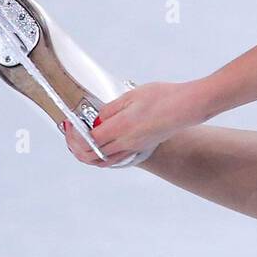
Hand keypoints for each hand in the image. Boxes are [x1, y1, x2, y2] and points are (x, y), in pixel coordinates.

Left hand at [61, 80, 206, 166]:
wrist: (188, 107)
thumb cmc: (164, 97)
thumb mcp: (132, 96)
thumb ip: (109, 109)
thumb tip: (94, 120)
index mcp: (121, 128)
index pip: (88, 139)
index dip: (74, 134)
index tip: (68, 124)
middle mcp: (126, 142)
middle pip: (92, 155)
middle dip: (75, 147)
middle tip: (69, 135)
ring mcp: (135, 147)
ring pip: (103, 161)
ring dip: (87, 155)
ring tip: (79, 144)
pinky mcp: (142, 147)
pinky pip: (116, 159)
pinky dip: (102, 157)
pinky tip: (101, 149)